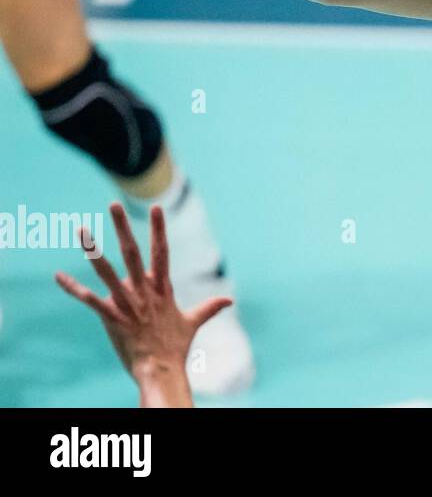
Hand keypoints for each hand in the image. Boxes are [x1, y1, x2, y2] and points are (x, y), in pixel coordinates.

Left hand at [55, 202, 230, 405]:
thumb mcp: (193, 323)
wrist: (161, 369)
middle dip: (122, 228)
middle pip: (133, 253)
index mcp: (163, 288)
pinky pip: (89, 301)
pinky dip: (73, 288)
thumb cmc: (176, 347)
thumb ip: (209, 307)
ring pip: (108, 272)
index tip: (156, 207)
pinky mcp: (112, 318)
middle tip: (113, 205)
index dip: (159, 229)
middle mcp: (145, 291)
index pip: (162, 252)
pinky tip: (59, 277)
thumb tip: (230, 300)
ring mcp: (127, 304)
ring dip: (93, 251)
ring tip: (82, 231)